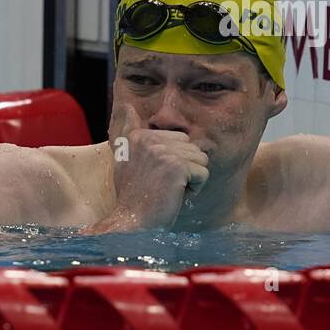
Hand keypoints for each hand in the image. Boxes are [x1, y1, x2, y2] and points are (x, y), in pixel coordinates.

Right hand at [104, 104, 208, 229]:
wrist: (132, 224)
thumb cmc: (133, 196)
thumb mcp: (125, 159)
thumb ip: (127, 132)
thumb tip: (127, 105)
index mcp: (139, 135)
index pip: (180, 140)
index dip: (174, 162)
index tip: (154, 178)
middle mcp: (150, 139)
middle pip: (193, 148)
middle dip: (185, 170)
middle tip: (163, 186)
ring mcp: (163, 152)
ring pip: (201, 160)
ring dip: (191, 180)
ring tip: (169, 191)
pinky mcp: (177, 167)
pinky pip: (204, 174)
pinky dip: (195, 189)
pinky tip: (175, 197)